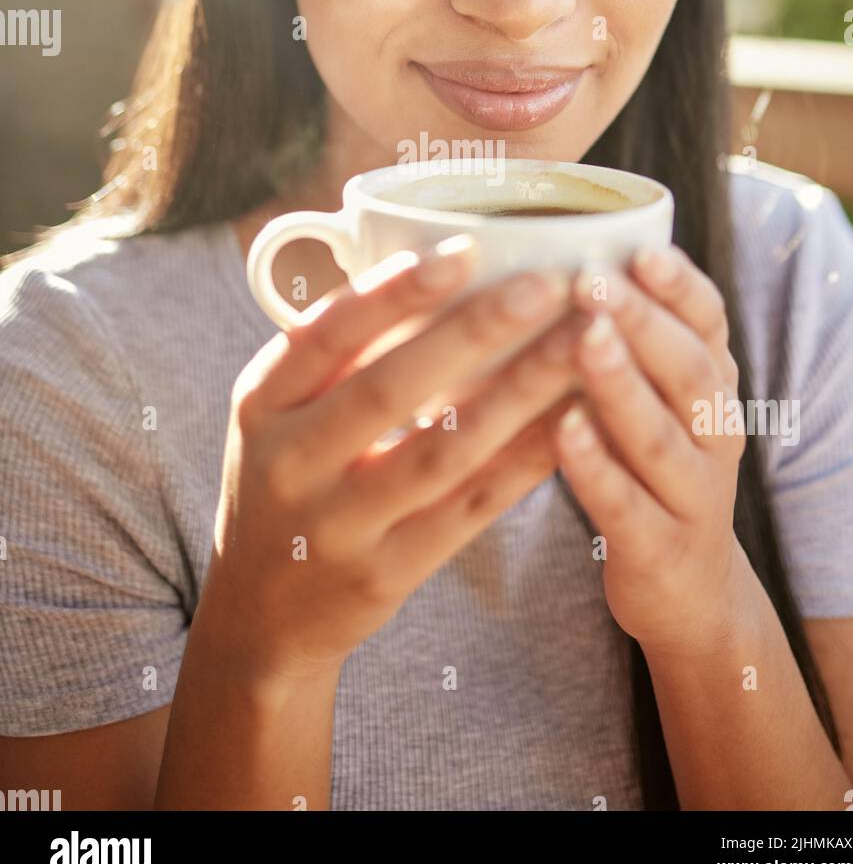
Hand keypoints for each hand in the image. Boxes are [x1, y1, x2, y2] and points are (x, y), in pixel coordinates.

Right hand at [204, 237, 587, 686]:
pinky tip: (574, 420)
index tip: (465, 249)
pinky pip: (470, 509)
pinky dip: (525, 461)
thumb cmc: (288, 477)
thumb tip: (435, 254)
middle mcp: (290, 463)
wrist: (260, 613)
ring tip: (581, 344)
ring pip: (442, 452)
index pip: (326, 333)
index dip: (393, 292)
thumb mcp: (278, 411)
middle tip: (547, 286)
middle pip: (388, 391)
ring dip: (519, 393)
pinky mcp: (386, 575)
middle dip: (473, 333)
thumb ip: (336, 347)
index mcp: (262, 402)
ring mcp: (337, 526)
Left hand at [554, 243, 749, 659]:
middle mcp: (716, 433)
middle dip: (642, 321)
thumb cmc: (649, 468)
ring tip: (586, 340)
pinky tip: (564, 432)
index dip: (680, 286)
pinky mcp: (659, 549)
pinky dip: (597, 467)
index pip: (709, 322)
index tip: (642, 249)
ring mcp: (694, 494)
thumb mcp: (656, 400)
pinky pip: (627, 504)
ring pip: (661, 435)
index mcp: (712, 385)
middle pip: (687, 369)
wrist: (690, 592)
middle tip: (593, 280)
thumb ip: (627, 340)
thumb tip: (554, 250)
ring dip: (622, 385)